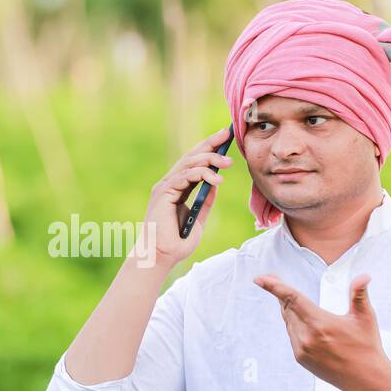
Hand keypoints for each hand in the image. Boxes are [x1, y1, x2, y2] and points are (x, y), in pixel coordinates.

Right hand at [141, 126, 233, 270]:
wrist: (162, 256)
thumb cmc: (177, 242)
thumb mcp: (199, 217)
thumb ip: (206, 199)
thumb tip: (216, 181)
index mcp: (177, 188)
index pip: (193, 162)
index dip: (208, 148)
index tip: (225, 138)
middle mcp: (169, 183)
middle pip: (190, 156)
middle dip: (209, 144)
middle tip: (227, 135)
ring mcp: (164, 187)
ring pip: (188, 163)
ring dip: (210, 160)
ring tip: (227, 163)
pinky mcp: (163, 193)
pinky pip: (184, 177)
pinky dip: (201, 175)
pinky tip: (216, 179)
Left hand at [253, 272, 390, 390]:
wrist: (366, 379)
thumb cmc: (367, 346)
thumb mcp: (365, 318)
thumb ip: (359, 294)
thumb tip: (364, 276)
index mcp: (320, 324)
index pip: (292, 299)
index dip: (275, 287)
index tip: (260, 279)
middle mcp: (307, 338)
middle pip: (287, 308)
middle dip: (279, 292)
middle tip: (272, 278)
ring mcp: (301, 350)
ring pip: (288, 321)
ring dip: (287, 308)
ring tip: (287, 297)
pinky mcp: (301, 359)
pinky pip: (291, 335)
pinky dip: (292, 324)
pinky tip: (298, 318)